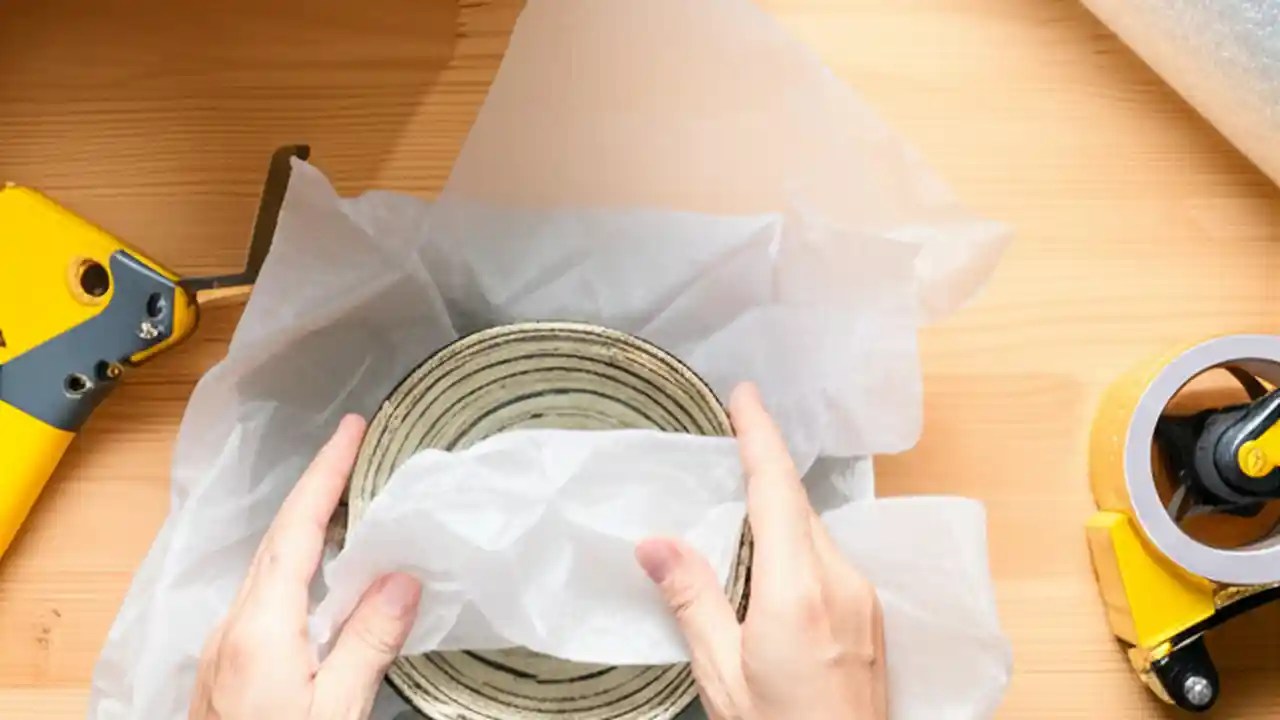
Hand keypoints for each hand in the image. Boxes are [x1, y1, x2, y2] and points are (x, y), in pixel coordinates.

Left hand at [190, 415, 421, 719]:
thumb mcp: (338, 712)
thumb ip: (367, 643)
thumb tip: (401, 579)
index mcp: (260, 630)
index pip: (296, 532)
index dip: (325, 475)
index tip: (351, 431)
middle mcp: (232, 630)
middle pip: (277, 544)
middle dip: (316, 492)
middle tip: (356, 453)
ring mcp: (222, 650)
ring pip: (268, 572)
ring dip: (306, 533)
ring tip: (347, 506)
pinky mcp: (225, 671)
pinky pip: (265, 602)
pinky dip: (298, 575)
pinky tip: (323, 586)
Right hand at [636, 383, 886, 719]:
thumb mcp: (723, 673)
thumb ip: (692, 601)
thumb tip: (655, 543)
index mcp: (797, 589)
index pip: (776, 489)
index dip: (759, 435)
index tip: (745, 396)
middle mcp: (840, 581)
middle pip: (798, 505)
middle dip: (764, 471)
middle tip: (729, 443)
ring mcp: (863, 598)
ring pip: (816, 532)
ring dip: (780, 514)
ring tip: (738, 517)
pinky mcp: (871, 616)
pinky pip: (830, 559)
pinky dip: (798, 547)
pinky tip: (772, 571)